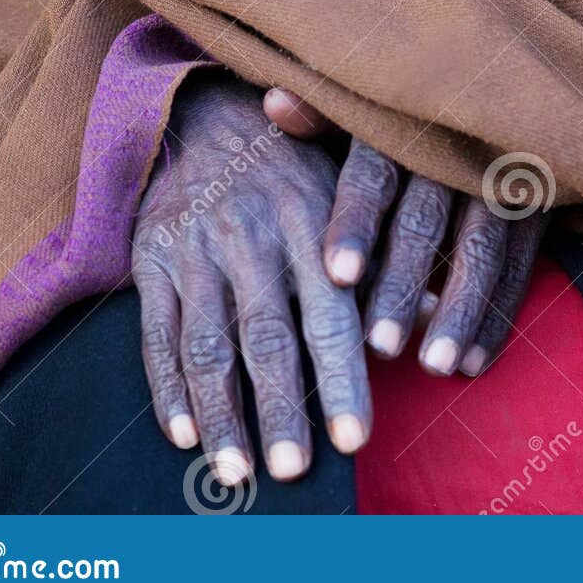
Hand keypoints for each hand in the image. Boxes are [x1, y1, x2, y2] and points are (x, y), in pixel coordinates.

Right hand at [133, 75, 370, 485]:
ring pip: (207, 344)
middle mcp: (249, 236)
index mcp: (307, 220)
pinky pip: (156, 332)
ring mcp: (196, 248)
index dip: (342, 378)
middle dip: (281, 408)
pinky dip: (167, 388)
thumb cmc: (293, 162)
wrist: (204, 109)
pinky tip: (184, 434)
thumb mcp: (345, 186)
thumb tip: (429, 318)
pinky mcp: (152, 257)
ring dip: (222, 414)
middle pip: (266, 336)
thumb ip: (380, 254)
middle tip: (294, 471)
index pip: (329, 313)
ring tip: (238, 474)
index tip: (357, 440)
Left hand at [263, 89, 543, 377]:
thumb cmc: (404, 111)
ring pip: (480, 249)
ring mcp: (500, 178)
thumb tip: (275, 104)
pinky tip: (473, 364)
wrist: (498, 83)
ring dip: (459, 310)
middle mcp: (453, 150)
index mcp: (402, 126)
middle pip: (426, 221)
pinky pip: (518, 265)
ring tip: (432, 365)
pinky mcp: (533, 206)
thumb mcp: (365, 102)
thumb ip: (323, 113)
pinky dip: (497, 315)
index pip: (374, 175)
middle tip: (378, 346)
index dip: (355, 223)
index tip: (336, 275)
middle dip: (403, 284)